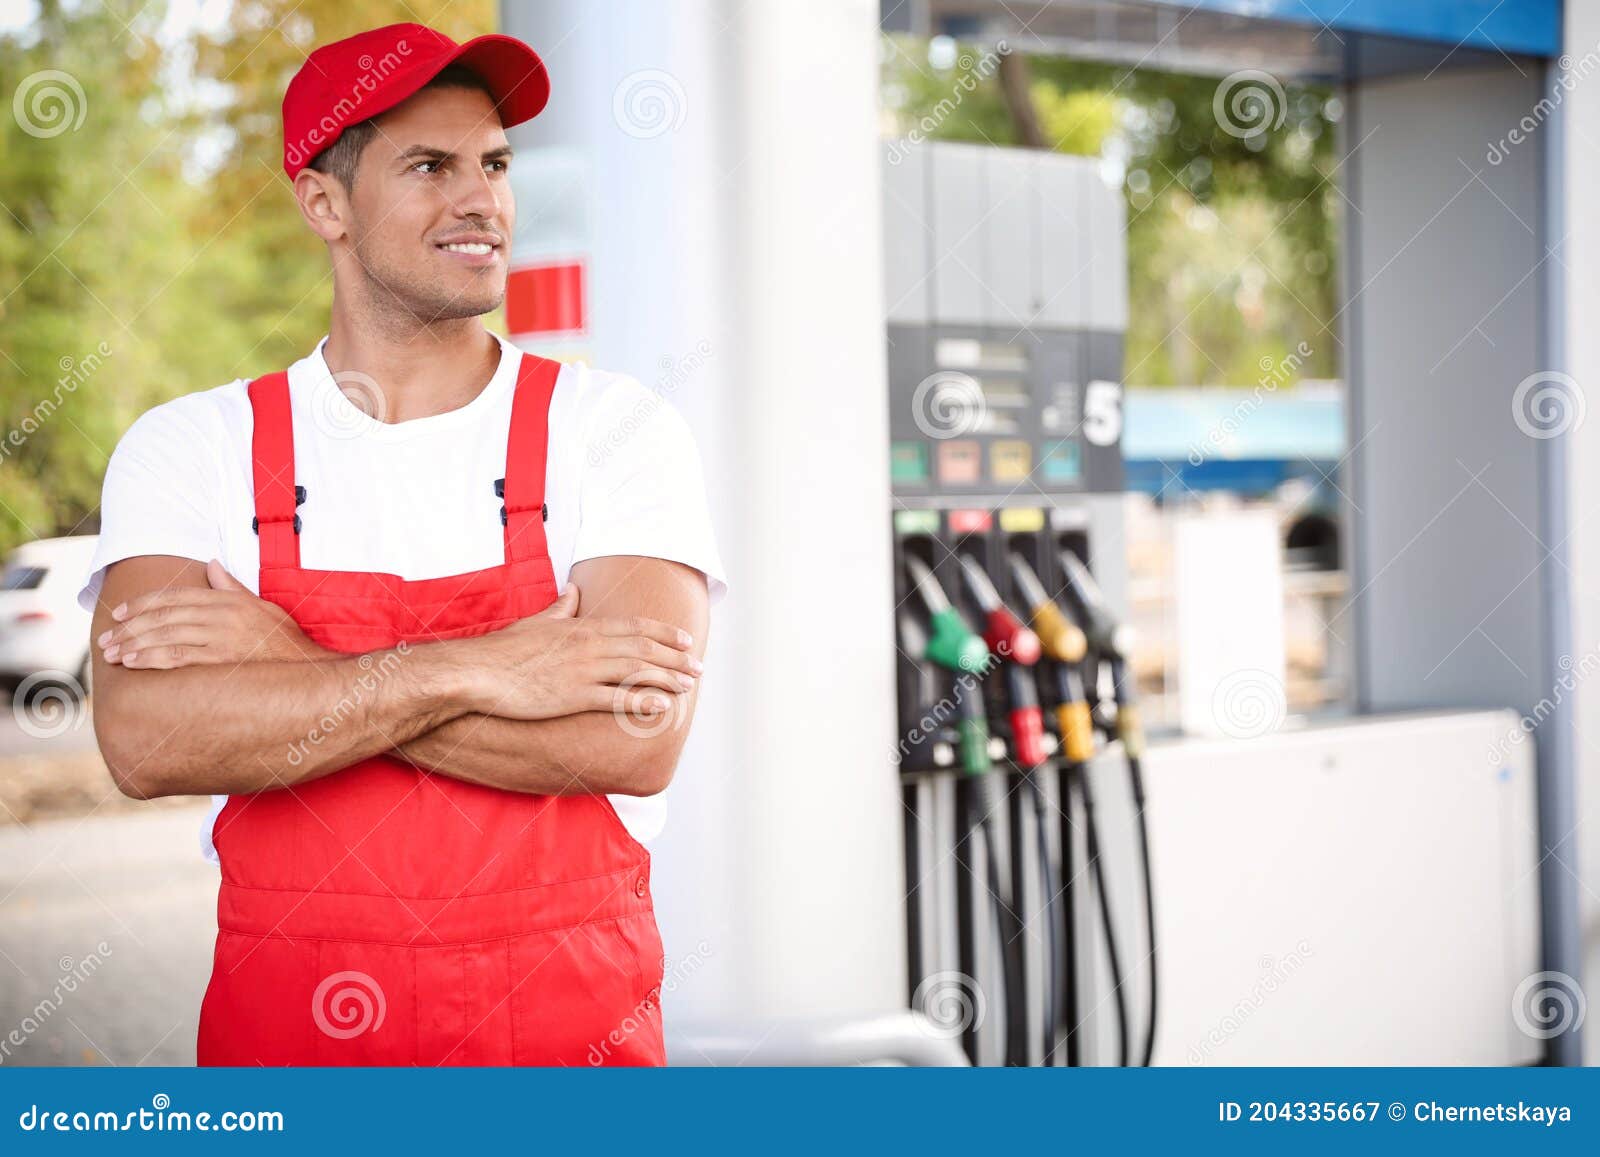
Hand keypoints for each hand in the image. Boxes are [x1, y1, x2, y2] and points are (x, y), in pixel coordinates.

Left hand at [98, 559, 332, 668]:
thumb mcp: (261, 605)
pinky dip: (151, 658)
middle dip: (130, 626)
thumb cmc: (284, 639)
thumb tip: (212, 563)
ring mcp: (221, 637)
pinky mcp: (221, 660)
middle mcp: (221, 614)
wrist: (307, 666)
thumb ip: (232, 586)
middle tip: (107, 638)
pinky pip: (179, 656)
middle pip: (165, 615)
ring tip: (112, 653)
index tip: (120, 613)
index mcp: (227, 599)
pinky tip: (133, 662)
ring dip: (134, 644)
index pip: (176, 596)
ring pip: (166, 635)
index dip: (144, 604)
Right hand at [452, 584, 700, 720]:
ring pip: (637, 671)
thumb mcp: (536, 622)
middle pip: (644, 648)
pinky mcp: (573, 696)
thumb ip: (561, 608)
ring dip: (667, 677)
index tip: (685, 641)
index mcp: (582, 627)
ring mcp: (583, 671)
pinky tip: (661, 706)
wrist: (477, 672)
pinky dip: (642, 701)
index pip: (635, 626)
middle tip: (698, 668)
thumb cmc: (503, 650)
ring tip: (688, 685)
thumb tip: (574, 592)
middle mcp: (589, 646)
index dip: (664, 633)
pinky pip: (616, 699)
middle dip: (675, 658)